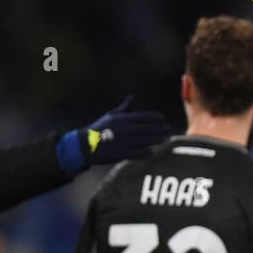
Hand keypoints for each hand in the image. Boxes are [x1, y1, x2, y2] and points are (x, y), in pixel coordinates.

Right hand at [56, 97, 171, 175]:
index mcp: (121, 119)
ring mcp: (123, 142)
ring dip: (156, 139)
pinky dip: (145, 152)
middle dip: (159, 129)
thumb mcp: (110, 116)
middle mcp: (124, 129)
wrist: (85, 145)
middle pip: (146, 129)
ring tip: (164, 138)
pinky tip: (152, 151)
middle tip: (168, 129)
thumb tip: (131, 98)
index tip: (163, 118)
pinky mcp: (120, 153)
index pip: (142, 117)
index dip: (154, 118)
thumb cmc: (99, 129)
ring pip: (144, 140)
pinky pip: (137, 153)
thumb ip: (123, 108)